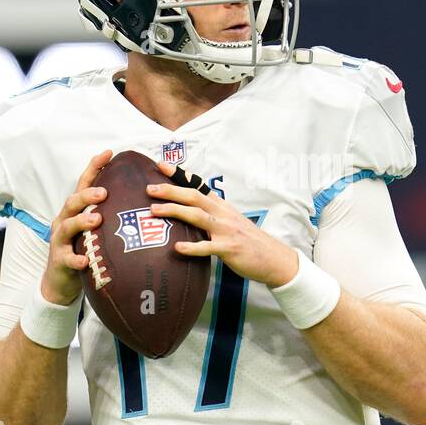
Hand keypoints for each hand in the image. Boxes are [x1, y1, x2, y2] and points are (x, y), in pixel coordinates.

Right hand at [41, 149, 112, 305]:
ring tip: (97, 219)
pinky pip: (67, 259)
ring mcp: (60, 241)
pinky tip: (84, 261)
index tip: (108, 153)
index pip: (83, 184)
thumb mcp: (94, 229)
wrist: (60, 282)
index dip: (94, 168)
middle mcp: (64, 221)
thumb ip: (110, 213)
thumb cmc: (83, 250)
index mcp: (75, 210)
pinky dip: (75, 259)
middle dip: (87, 195)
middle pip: (73, 201)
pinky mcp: (60, 261)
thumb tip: (141, 198)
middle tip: (104, 192)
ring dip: (81, 222)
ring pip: (67, 226)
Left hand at [146, 161, 299, 287]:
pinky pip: (208, 247)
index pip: (198, 186)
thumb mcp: (232, 220)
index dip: (179, 175)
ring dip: (175, 211)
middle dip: (170, 190)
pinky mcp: (229, 249)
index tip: (160, 165)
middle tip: (150, 188)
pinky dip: (192, 247)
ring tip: (154, 210)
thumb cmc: (250, 241)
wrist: (275, 259)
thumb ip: (214, 212)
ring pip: (197, 216)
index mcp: (222, 207)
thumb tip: (196, 203)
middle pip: (194, 196)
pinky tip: (177, 247)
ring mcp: (226, 231)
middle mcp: (223, 214)